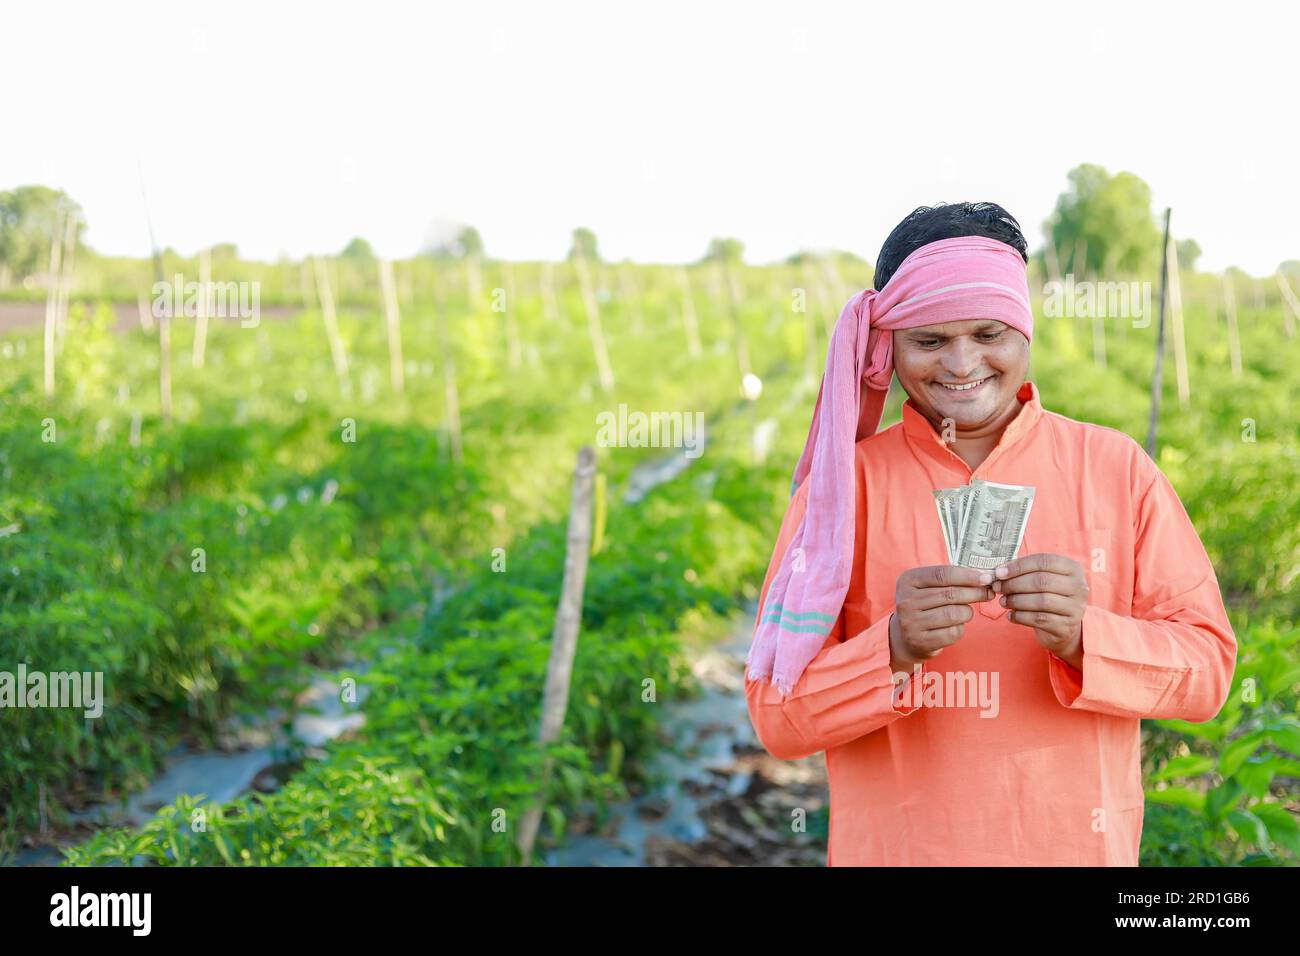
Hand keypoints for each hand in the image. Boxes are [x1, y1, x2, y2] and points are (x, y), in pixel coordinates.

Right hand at [890, 564, 995, 666]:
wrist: (904, 637)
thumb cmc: (924, 606)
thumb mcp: (928, 587)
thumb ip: (950, 580)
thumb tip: (984, 578)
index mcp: (908, 581)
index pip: (942, 574)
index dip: (967, 576)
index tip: (986, 578)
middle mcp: (906, 601)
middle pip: (950, 594)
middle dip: (975, 593)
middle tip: (988, 593)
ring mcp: (911, 622)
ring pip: (954, 614)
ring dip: (967, 612)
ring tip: (966, 612)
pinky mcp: (920, 641)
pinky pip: (952, 633)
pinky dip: (960, 628)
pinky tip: (956, 626)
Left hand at [991, 552, 1088, 668]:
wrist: (1063, 628)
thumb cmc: (1048, 597)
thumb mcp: (1042, 580)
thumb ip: (1024, 572)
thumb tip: (998, 572)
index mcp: (1072, 568)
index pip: (1044, 561)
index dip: (1019, 566)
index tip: (999, 572)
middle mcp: (1079, 587)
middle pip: (1042, 581)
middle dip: (1014, 584)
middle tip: (998, 588)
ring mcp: (1075, 608)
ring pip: (1041, 601)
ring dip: (1016, 601)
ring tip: (1003, 602)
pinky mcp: (1067, 626)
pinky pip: (1040, 619)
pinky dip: (1021, 617)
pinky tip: (1011, 616)